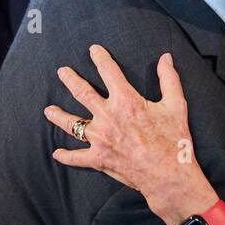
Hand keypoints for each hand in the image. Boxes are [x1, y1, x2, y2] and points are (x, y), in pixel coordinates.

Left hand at [46, 47, 216, 224]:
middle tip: (62, 72)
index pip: (109, 72)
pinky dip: (66, 156)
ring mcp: (100, 138)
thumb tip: (165, 57)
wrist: (167, 174)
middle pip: (82, 93)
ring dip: (58, 116)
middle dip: (70, 80)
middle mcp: (107, 116)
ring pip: (72, 124)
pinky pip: (76, 157)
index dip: (100, 58)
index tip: (93, 50)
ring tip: (48, 110)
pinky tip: (57, 153)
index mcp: (126, 101)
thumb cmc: (173, 140)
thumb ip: (169, 79)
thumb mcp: (176, 105)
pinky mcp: (98, 158)